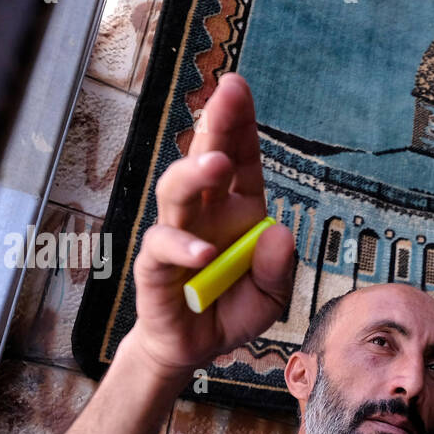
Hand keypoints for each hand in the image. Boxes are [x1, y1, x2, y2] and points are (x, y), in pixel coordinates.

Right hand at [128, 72, 296, 379]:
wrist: (195, 346)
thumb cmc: (232, 308)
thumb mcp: (272, 295)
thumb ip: (278, 268)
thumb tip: (278, 234)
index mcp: (239, 209)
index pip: (242, 158)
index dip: (240, 123)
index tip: (238, 86)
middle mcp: (205, 213)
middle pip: (206, 158)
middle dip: (216, 124)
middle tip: (225, 95)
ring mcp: (177, 235)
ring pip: (176, 191)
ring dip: (195, 173)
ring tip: (218, 163)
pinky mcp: (155, 267)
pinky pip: (163, 248)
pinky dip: (182, 248)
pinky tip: (203, 252)